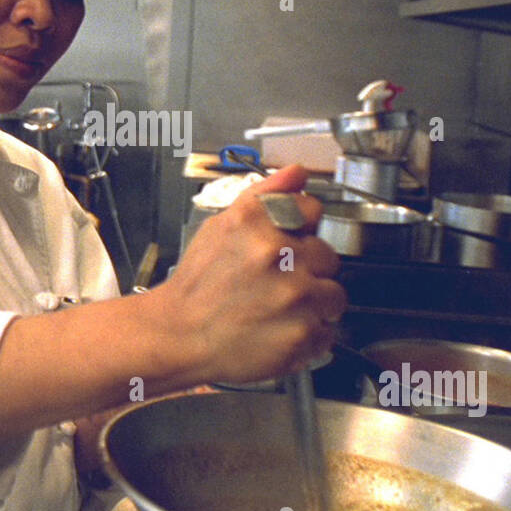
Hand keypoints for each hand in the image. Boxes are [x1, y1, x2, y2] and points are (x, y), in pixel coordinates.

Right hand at [155, 164, 345, 385]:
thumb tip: (298, 172)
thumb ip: (265, 195)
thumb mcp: (221, 226)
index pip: (311, 210)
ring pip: (333, 296)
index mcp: (258, 222)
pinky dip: (307, 337)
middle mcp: (278, 254)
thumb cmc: (197, 286)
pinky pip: (326, 332)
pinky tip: (278, 332)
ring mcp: (295, 295)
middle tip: (276, 285)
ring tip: (278, 312)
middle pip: (328, 256)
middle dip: (308, 271)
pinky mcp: (303, 333)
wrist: (177, 337)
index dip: (301, 230)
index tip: (289, 244)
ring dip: (313, 306)